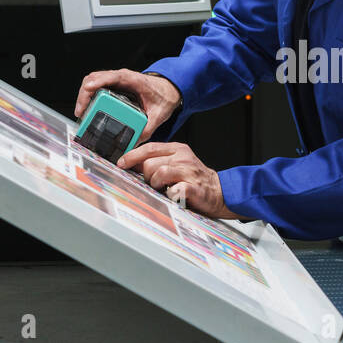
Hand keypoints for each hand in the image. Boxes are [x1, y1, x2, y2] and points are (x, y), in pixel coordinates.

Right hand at [75, 69, 180, 136]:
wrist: (169, 89)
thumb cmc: (164, 96)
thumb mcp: (159, 115)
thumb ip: (148, 129)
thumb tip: (135, 143)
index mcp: (134, 80)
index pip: (114, 76)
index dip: (99, 81)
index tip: (89, 89)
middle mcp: (122, 77)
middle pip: (96, 78)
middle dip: (85, 93)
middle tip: (81, 112)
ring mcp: (115, 80)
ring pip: (93, 80)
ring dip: (84, 95)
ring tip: (82, 113)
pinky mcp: (112, 85)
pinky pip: (96, 86)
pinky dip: (88, 95)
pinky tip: (87, 109)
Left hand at [118, 142, 238, 218]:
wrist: (220, 191)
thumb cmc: (195, 178)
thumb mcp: (177, 163)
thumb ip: (157, 160)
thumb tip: (133, 162)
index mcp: (177, 149)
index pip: (149, 148)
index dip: (132, 156)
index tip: (122, 163)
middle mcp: (183, 158)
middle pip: (150, 162)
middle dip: (146, 175)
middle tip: (154, 183)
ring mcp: (188, 172)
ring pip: (159, 173)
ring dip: (156, 184)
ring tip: (163, 188)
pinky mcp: (193, 187)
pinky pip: (174, 189)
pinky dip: (170, 193)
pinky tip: (173, 195)